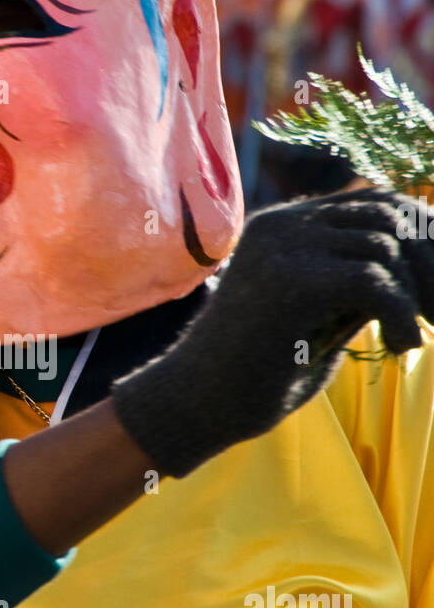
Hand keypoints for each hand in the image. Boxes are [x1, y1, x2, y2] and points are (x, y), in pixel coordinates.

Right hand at [111, 188, 433, 478]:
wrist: (196, 405)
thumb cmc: (254, 375)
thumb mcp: (318, 315)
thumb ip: (355, 283)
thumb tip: (420, 264)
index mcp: (283, 226)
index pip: (374, 202)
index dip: (417, 240)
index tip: (428, 295)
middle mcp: (281, 225)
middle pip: (388, 212)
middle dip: (421, 263)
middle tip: (428, 315)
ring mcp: (282, 248)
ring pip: (384, 245)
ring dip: (410, 294)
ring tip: (404, 338)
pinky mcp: (290, 281)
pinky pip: (374, 280)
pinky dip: (400, 313)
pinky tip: (400, 345)